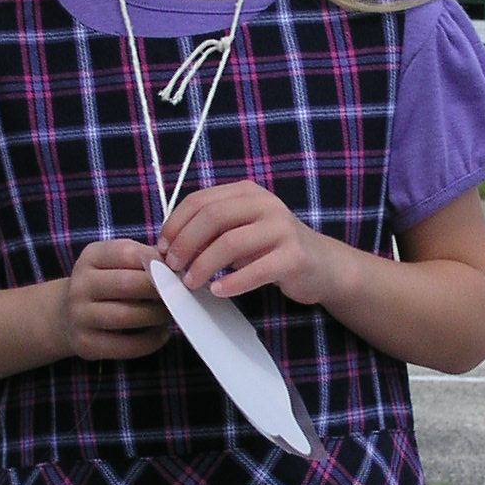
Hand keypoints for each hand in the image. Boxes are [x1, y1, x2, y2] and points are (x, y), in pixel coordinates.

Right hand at [54, 237, 172, 361]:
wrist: (66, 316)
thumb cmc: (106, 284)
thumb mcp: (115, 262)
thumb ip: (143, 258)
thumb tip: (177, 265)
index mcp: (90, 257)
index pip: (126, 253)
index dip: (155, 261)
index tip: (175, 270)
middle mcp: (80, 286)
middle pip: (127, 284)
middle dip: (159, 289)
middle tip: (178, 294)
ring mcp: (80, 316)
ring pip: (126, 316)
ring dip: (156, 316)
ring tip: (170, 313)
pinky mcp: (86, 344)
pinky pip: (125, 345)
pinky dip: (150, 341)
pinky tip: (162, 334)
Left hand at [159, 181, 334, 304]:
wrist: (323, 265)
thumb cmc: (273, 248)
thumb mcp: (242, 229)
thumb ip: (213, 230)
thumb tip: (169, 246)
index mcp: (247, 192)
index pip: (200, 200)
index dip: (175, 224)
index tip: (162, 248)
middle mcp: (265, 204)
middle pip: (212, 217)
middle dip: (185, 243)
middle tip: (173, 266)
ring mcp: (282, 228)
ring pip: (230, 243)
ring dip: (204, 265)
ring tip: (192, 283)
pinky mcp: (294, 256)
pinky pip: (256, 270)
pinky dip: (232, 283)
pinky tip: (218, 292)